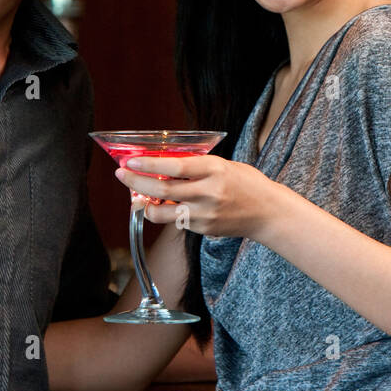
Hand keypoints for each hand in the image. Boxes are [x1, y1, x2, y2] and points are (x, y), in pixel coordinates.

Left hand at [114, 154, 283, 241]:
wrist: (268, 212)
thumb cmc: (246, 183)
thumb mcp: (224, 165)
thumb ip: (196, 166)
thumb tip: (161, 164)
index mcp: (214, 169)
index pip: (174, 166)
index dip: (148, 164)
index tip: (130, 161)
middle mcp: (209, 192)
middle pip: (162, 189)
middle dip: (136, 182)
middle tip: (122, 174)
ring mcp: (205, 214)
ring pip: (162, 212)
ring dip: (144, 204)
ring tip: (138, 196)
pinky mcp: (204, 229)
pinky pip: (176, 221)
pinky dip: (164, 213)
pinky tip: (163, 205)